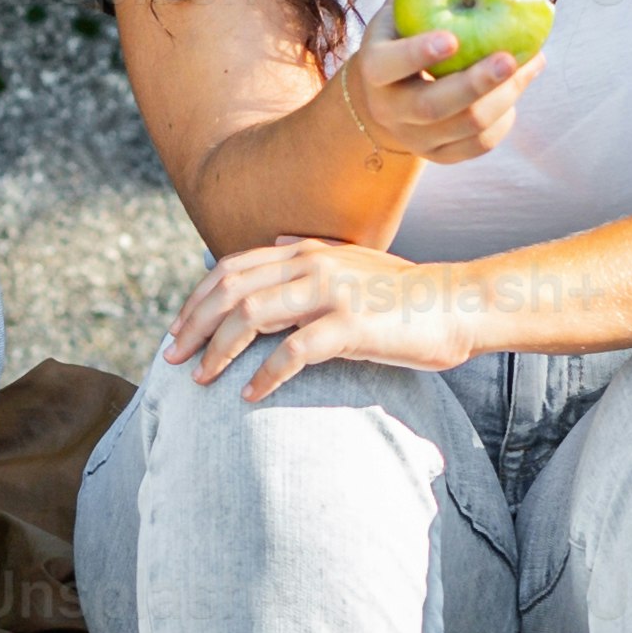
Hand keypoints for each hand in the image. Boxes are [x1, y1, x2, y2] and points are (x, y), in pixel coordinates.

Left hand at [165, 234, 495, 396]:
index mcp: (305, 250)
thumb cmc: (402, 294)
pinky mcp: (351, 326)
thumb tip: (275, 238)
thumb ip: (310, 252)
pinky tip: (250, 395)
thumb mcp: (352, 262)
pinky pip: (292, 352)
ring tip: (203, 380)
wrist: (458, 305)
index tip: (179, 332)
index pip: (231, 269)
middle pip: (229, 290)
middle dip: (194, 326)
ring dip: (218, 350)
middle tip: (174, 360)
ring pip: (250, 316)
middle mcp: (312, 263)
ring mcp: (331, 292)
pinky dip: (264, 375)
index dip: (197, 300)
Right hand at [329, 18, 533, 168]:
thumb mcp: (407, 0)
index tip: (453, 37)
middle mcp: (390, 109)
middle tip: (511, 57)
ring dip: (504, 96)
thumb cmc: (403, 34)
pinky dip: (505, 119)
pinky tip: (519, 88)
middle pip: (432, 107)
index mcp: (375, 68)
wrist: (385, 97)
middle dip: (474, 84)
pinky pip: (478, 145)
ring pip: (465, 127)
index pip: (388, 66)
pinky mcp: (440, 155)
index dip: (418, 55)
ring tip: (532, 61)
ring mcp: (415, 138)